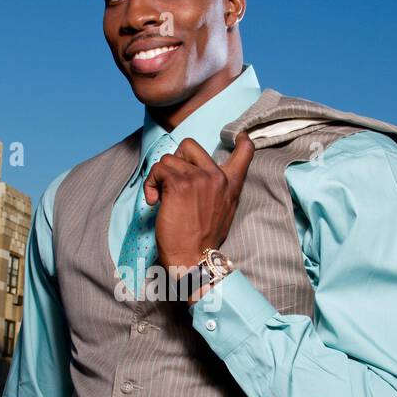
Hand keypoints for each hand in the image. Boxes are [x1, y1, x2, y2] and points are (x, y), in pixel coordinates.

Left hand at [144, 132, 255, 272]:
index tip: (238, 137)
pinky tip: (154, 201)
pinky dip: (150, 184)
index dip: (241, 140)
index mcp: (232, 183)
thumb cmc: (204, 239)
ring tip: (161, 197)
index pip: (246, 152)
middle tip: (172, 181)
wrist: (193, 258)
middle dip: (174, 160)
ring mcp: (198, 178)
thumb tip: (203, 176)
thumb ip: (219, 189)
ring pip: (168, 159)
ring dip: (159, 177)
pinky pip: (157, 170)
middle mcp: (217, 176)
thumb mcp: (224, 210)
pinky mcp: (178, 183)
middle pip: (189, 145)